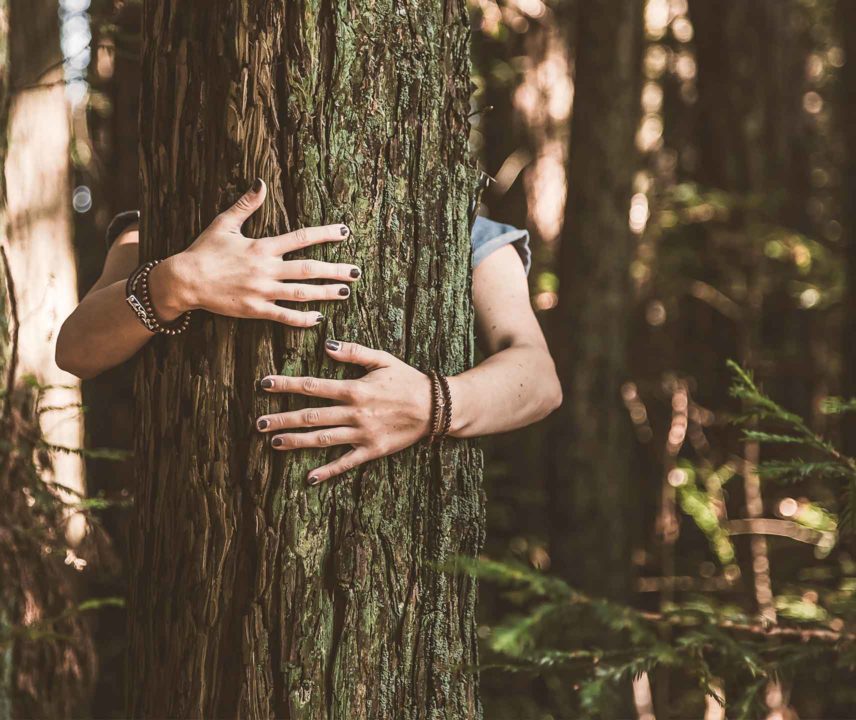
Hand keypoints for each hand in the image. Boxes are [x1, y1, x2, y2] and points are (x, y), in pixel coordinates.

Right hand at [151, 178, 360, 326]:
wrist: (185, 280)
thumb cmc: (204, 251)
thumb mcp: (224, 223)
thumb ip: (246, 204)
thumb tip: (261, 183)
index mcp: (262, 247)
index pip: (300, 238)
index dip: (325, 234)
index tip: (344, 232)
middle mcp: (266, 270)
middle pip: (308, 269)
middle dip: (334, 270)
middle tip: (356, 272)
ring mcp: (262, 292)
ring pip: (301, 294)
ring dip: (325, 293)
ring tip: (344, 292)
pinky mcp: (255, 310)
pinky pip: (283, 316)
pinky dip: (302, 318)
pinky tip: (318, 318)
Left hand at [255, 340, 433, 484]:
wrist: (436, 407)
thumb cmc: (407, 380)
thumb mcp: (383, 359)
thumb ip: (354, 352)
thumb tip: (327, 345)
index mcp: (354, 389)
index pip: (313, 386)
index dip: (287, 385)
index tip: (265, 384)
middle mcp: (354, 413)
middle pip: (311, 416)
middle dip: (283, 419)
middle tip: (259, 423)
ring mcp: (362, 434)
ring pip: (323, 440)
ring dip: (297, 442)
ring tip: (274, 443)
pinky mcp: (372, 450)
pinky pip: (346, 462)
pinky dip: (328, 471)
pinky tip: (309, 477)